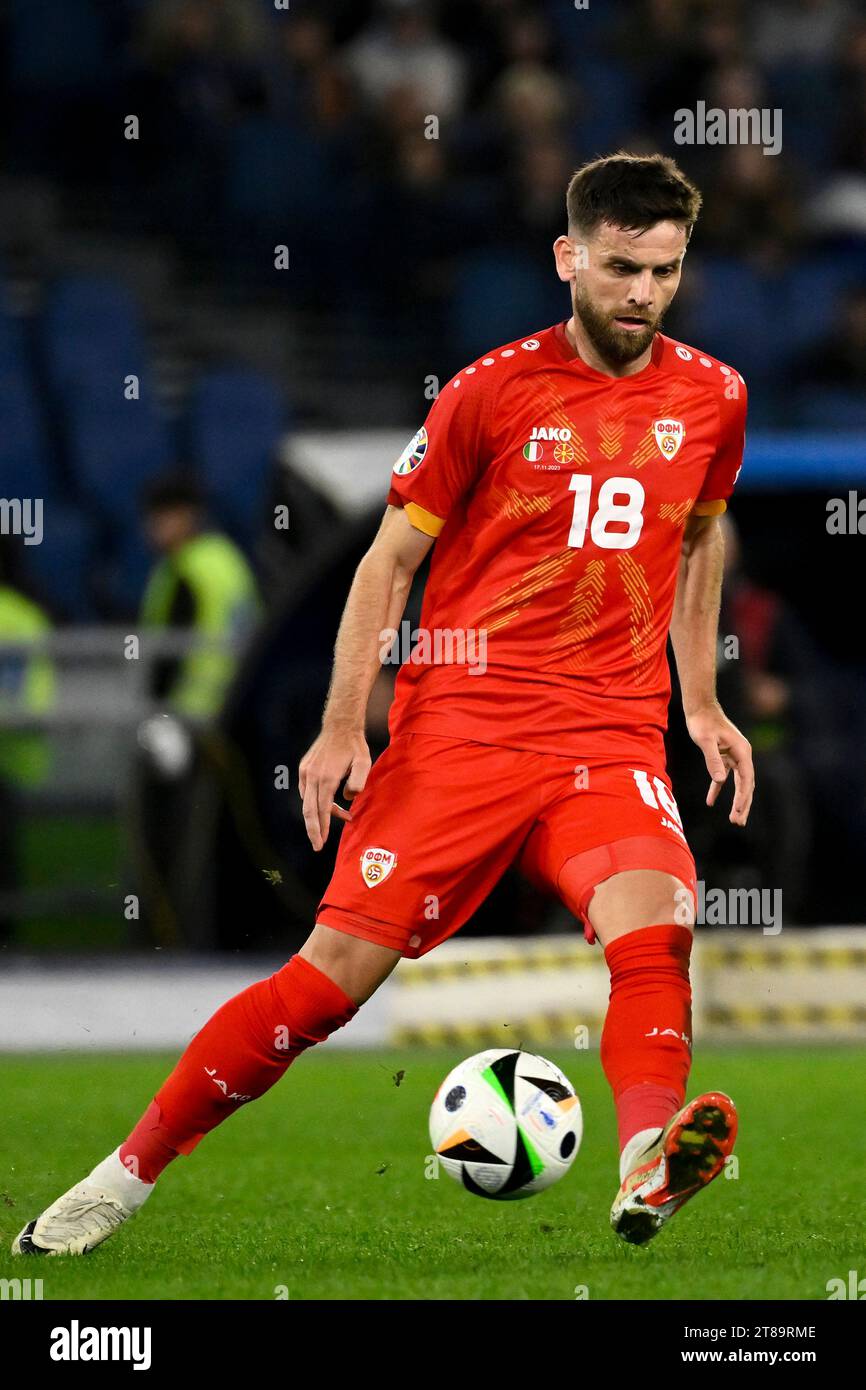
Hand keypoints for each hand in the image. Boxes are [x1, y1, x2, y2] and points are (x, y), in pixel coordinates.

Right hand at [298, 724, 370, 850]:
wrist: (340, 725)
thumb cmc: (355, 746)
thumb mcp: (364, 763)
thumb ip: (358, 782)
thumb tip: (348, 798)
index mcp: (326, 778)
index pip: (321, 810)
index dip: (322, 828)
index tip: (322, 843)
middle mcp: (312, 776)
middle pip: (309, 810)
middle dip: (313, 830)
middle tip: (317, 846)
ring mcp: (305, 772)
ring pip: (307, 801)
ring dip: (318, 814)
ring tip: (334, 819)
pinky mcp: (304, 768)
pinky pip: (306, 791)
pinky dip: (314, 802)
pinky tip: (325, 805)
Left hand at [685, 701, 754, 826]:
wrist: (700, 707)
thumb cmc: (702, 721)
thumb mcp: (705, 740)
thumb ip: (713, 760)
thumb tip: (720, 780)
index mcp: (742, 751)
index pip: (746, 779)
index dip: (743, 797)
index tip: (738, 812)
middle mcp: (742, 754)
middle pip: (747, 784)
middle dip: (743, 804)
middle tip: (738, 822)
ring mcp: (735, 755)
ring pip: (738, 783)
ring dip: (735, 800)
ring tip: (734, 819)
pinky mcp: (725, 756)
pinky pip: (724, 776)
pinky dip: (718, 788)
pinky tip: (710, 801)